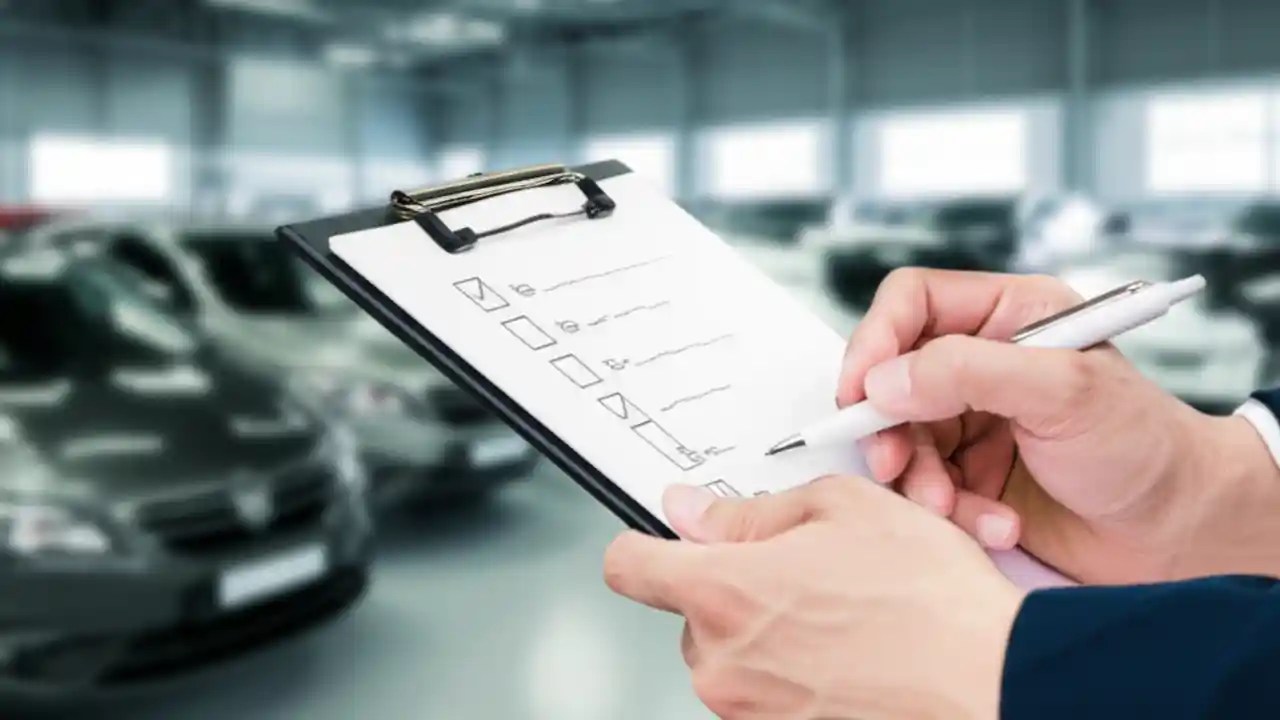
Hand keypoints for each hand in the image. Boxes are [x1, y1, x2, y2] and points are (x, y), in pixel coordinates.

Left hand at [605, 480, 1023, 719]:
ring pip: (731, 656)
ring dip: (767, 632)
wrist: (996, 685)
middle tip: (800, 572)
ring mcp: (750, 713)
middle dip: (732, 588)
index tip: (664, 540)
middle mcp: (724, 663)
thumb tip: (695, 510)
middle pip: (690, 613)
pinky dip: (793, 673)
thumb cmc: (933, 603)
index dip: (644, 545)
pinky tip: (849, 652)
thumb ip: (750, 511)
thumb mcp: (843, 509)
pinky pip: (765, 694)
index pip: (627, 566)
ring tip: (838, 614)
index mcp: (724, 592)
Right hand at [838, 268, 1279, 582]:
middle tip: (892, 463)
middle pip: (893, 377)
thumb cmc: (1143, 447)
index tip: (858, 392)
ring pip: (902, 439)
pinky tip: (998, 525)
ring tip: (952, 508)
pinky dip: (954, 512)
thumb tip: (882, 380)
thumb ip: (967, 372)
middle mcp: (985, 361)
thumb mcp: (1061, 391)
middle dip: (890, 428)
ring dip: (921, 480)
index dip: (875, 340)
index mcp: (1009, 315)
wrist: (1179, 533)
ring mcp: (975, 419)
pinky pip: (927, 486)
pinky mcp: (972, 473)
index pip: (912, 302)